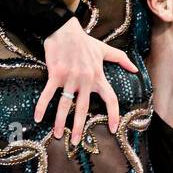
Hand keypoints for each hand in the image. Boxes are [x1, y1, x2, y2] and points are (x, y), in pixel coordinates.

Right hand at [36, 16, 138, 142]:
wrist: (65, 29)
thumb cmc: (84, 41)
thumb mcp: (104, 49)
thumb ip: (121, 59)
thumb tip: (135, 70)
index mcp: (98, 76)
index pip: (110, 99)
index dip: (114, 115)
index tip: (114, 129)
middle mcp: (86, 79)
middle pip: (83, 108)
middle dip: (79, 127)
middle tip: (76, 143)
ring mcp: (70, 78)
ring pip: (65, 104)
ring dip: (60, 121)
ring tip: (58, 135)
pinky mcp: (56, 74)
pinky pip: (48, 94)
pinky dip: (41, 106)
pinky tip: (37, 118)